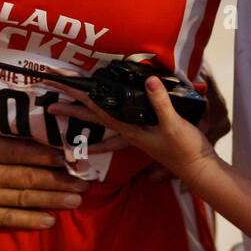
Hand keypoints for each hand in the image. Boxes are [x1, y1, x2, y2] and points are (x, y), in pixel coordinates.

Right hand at [0, 113, 87, 229]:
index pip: (19, 151)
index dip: (46, 153)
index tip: (68, 153)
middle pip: (29, 177)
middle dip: (59, 178)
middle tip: (84, 178)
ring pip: (24, 199)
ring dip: (53, 199)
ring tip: (77, 198)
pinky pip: (8, 220)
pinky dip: (30, 220)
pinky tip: (50, 220)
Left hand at [49, 77, 218, 187]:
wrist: (199, 169)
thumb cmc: (185, 150)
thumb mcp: (173, 125)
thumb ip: (160, 103)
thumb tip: (148, 81)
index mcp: (129, 129)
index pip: (98, 109)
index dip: (80, 96)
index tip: (62, 85)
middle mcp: (127, 131)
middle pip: (93, 116)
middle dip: (72, 106)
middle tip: (50, 99)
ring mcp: (135, 133)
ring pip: (103, 121)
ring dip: (85, 114)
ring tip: (67, 109)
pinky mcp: (145, 133)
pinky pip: (119, 124)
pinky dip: (109, 118)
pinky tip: (106, 118)